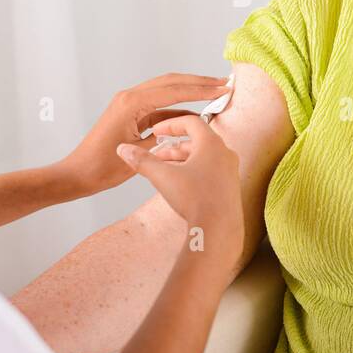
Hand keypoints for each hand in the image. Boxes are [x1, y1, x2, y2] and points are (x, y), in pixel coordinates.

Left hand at [56, 73, 230, 197]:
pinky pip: (158, 104)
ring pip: (165, 90)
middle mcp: (129, 96)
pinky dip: (177, 104)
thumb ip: (164, 136)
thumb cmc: (102, 167)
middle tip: (223, 83)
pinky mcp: (130, 112)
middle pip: (171, 82)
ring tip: (213, 91)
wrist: (78, 174)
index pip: (173, 90)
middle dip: (198, 82)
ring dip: (189, 90)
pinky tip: (194, 110)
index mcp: (131, 103)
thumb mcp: (139, 153)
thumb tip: (187, 127)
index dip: (200, 89)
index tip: (221, 88)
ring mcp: (129, 103)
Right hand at [115, 116, 243, 270]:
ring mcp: (229, 170)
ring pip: (203, 156)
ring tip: (163, 168)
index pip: (191, 122)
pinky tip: (178, 182)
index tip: (157, 130)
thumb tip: (123, 150)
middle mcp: (224, 153)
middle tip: (156, 154)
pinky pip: (209, 169)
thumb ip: (142, 161)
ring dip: (182, 159)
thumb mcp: (163, 177)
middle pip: (197, 140)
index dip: (171, 124)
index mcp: (211, 144)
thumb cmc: (196, 200)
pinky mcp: (229, 185)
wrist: (219, 229)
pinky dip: (192, 169)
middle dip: (173, 146)